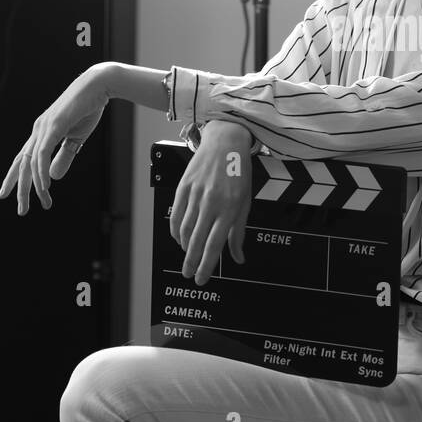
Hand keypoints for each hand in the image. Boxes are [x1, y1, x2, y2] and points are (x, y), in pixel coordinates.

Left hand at [0, 64, 110, 213]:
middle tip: (22, 210)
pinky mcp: (53, 126)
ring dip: (36, 186)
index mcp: (41, 133)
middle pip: (22, 165)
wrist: (97, 87)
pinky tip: (45, 186)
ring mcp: (44, 128)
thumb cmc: (87, 110)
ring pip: (32, 162)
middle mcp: (38, 130)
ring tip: (43, 203)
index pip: (22, 159)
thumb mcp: (76, 140)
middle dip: (21, 189)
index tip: (6, 195)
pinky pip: (43, 153)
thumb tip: (53, 178)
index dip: (13, 178)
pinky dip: (42, 171)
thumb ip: (63, 157)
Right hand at [170, 123, 254, 284]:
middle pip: (197, 241)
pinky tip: (180, 239)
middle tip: (189, 275)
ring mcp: (195, 195)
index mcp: (229, 208)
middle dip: (191, 262)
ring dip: (184, 248)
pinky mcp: (183, 187)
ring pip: (185, 230)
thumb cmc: (239, 173)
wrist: (226, 143)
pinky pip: (176, 215)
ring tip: (187, 258)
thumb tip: (238, 258)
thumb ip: (239, 232)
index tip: (201, 279)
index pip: (215, 245)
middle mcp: (211, 203)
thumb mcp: (245, 202)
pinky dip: (176, 231)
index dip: (207, 265)